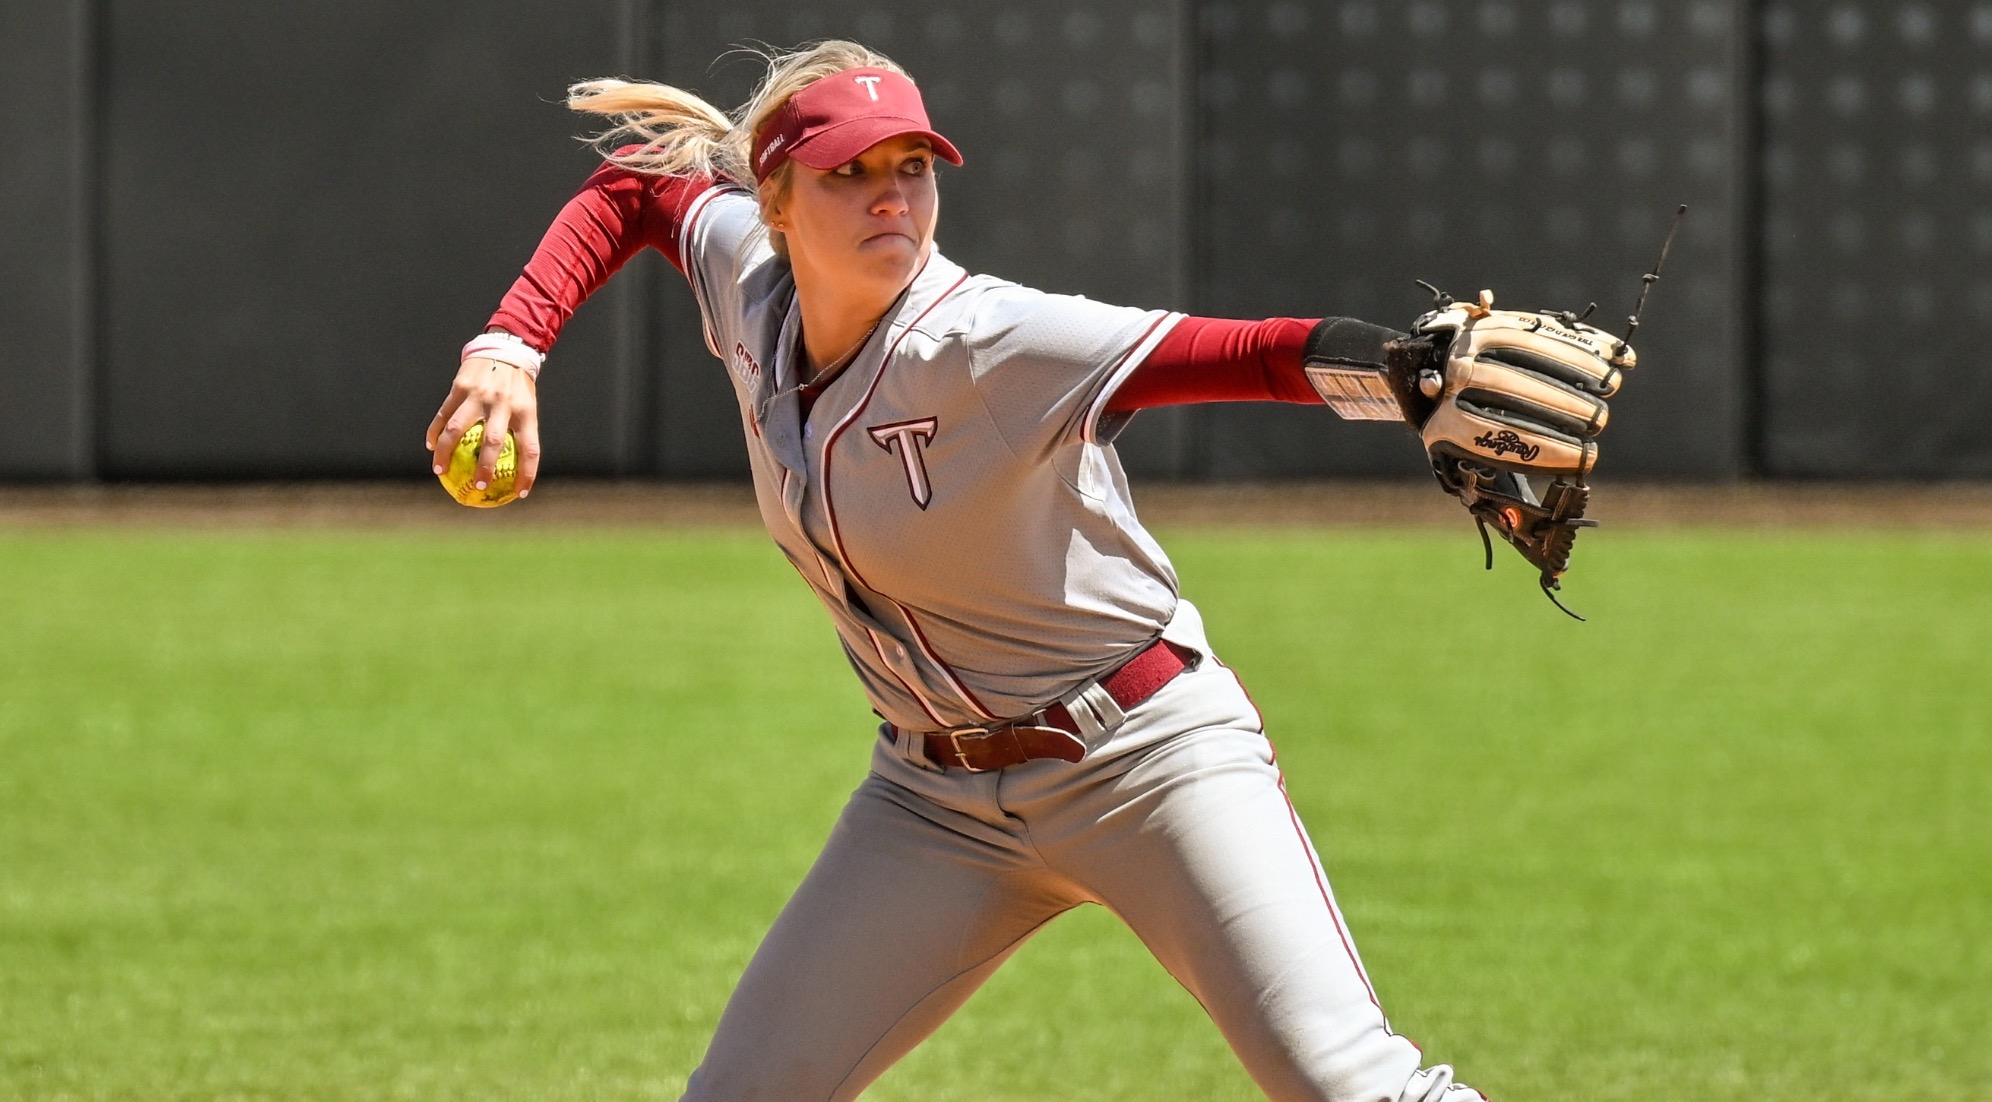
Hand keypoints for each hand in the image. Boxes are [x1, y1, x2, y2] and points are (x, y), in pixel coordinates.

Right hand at [426, 356, 541, 497]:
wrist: (505, 348)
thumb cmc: (518, 385)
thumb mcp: (527, 404)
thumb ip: (520, 431)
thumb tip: (514, 468)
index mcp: (525, 411)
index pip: (530, 449)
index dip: (527, 474)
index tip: (520, 494)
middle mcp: (503, 404)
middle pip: (493, 443)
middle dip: (484, 468)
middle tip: (478, 487)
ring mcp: (480, 395)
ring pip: (458, 429)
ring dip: (446, 452)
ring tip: (440, 470)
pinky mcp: (461, 386)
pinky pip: (444, 414)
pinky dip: (436, 431)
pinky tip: (431, 445)